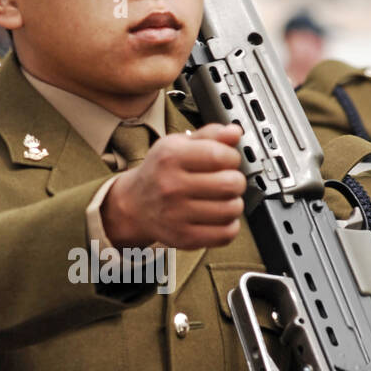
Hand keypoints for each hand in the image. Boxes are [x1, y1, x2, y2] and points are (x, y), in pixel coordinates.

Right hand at [101, 123, 245, 250]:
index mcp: (170, 157)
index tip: (228, 160)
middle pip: (231, 183)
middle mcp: (171, 186)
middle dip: (236, 180)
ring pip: (232, 209)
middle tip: (227, 180)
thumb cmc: (160, 172)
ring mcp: (177, 214)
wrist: (134, 205)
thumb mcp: (178, 144)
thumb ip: (209, 135)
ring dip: (234, 203)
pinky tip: (219, 217)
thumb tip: (235, 132)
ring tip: (222, 199)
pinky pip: (225, 234)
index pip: (220, 155)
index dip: (232, 157)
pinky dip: (230, 225)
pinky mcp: (184, 237)